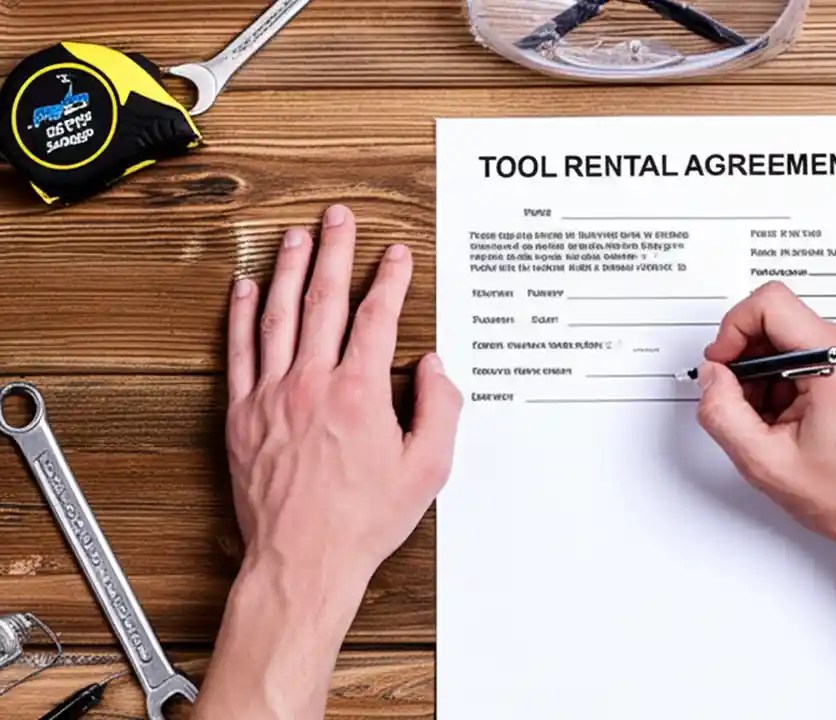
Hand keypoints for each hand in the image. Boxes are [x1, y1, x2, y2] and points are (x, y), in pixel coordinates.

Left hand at [197, 205, 461, 719]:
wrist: (304, 559)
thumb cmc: (362, 520)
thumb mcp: (428, 469)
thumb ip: (439, 409)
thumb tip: (432, 367)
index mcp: (360, 394)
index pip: (377, 319)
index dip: (390, 280)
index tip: (396, 255)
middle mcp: (312, 385)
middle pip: (325, 301)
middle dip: (335, 253)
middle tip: (339, 219)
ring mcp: (273, 396)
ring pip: (280, 316)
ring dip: (289, 270)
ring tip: (296, 237)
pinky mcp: (243, 415)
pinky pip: (240, 352)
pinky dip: (242, 316)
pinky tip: (247, 289)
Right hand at [696, 282, 835, 553]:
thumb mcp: (765, 462)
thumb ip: (722, 412)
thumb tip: (711, 375)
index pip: (771, 303)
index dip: (733, 329)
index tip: (723, 363)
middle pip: (780, 319)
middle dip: (749, 359)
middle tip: (742, 403)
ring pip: (792, 337)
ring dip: (768, 374)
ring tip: (771, 420)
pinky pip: (811, 352)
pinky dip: (788, 379)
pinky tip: (789, 418)